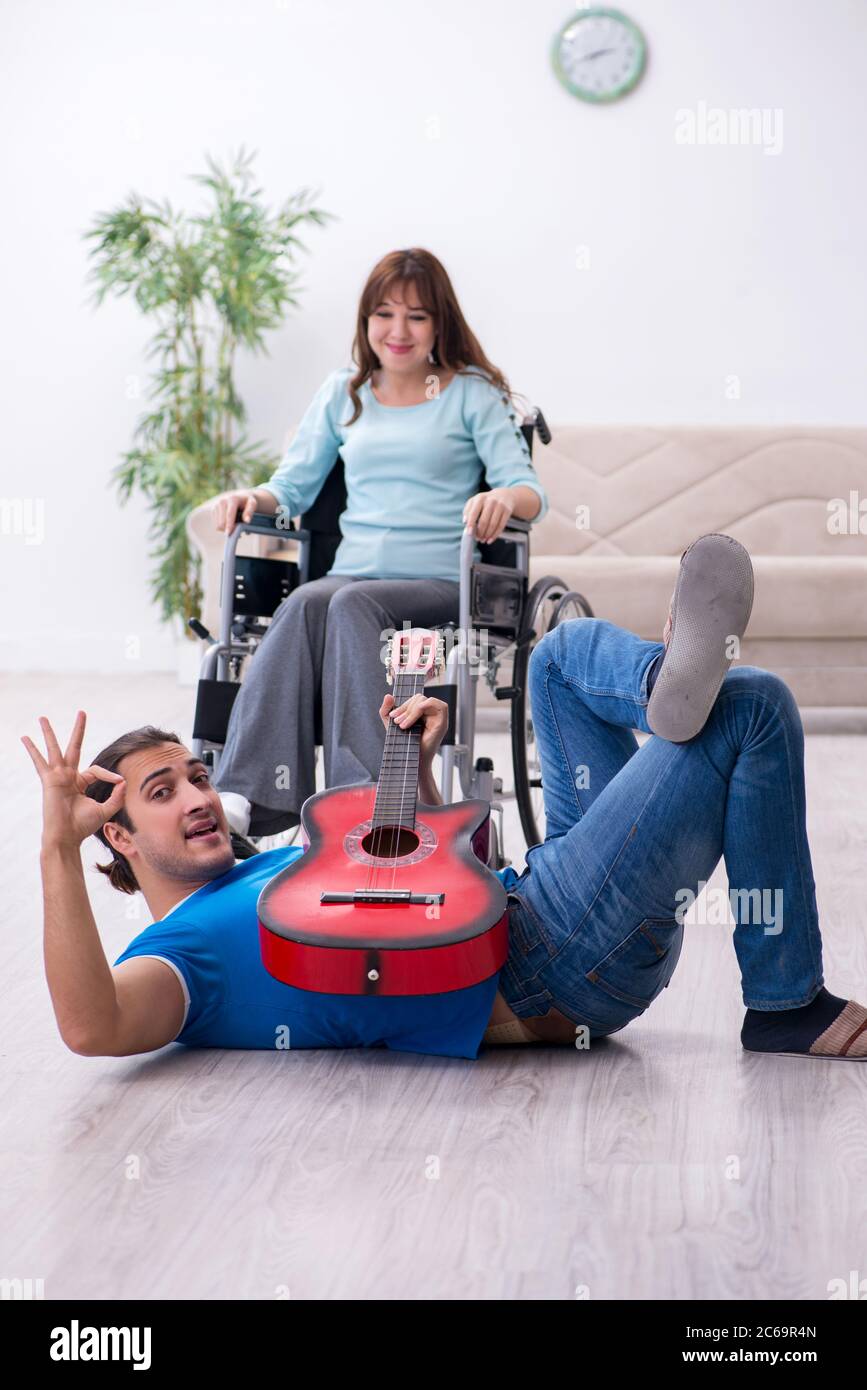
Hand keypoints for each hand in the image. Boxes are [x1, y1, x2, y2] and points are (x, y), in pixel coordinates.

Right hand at [22, 711, 126, 852]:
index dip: (109, 775)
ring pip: (54, 749)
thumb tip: (124, 781)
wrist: (68, 837)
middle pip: (74, 748)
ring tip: (43, 717)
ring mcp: (57, 777)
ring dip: (49, 733)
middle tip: (82, 713)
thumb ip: (117, 795)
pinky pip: (40, 762)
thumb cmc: (83, 826)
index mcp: (80, 782)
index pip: (96, 770)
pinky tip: (25, 738)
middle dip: (78, 730)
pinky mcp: (49, 780)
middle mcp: (68, 776)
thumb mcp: (106, 809)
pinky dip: (32, 750)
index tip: (119, 782)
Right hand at [211, 489, 258, 534]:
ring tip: (234, 527)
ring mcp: (216, 506)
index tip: (228, 533)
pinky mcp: (213, 510)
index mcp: (232, 499)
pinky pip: (216, 525)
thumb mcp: (252, 504)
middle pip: (221, 522)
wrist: (239, 496)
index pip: (229, 514)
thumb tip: (247, 521)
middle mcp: (222, 501)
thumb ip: (250, 512)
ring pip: (217, 525)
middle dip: (228, 529)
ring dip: (225, 529)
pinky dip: (222, 528)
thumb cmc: (247, 502)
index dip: (229, 525)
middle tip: (238, 532)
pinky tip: (229, 525)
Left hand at [379, 693, 448, 764]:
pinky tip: (414, 718)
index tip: (392, 717)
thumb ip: (386, 710)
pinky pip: (440, 706)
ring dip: (412, 711)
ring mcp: (438, 718)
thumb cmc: (403, 744)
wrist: (409, 761)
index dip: (403, 705)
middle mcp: (431, 714)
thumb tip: (388, 696)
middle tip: (398, 723)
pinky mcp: (442, 724)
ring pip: (426, 701)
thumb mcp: (390, 725)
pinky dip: (424, 707)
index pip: (414, 699)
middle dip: (405, 709)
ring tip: (404, 725)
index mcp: (421, 712)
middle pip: (419, 698)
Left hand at [463, 487, 515, 544]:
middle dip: (480, 532)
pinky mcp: (507, 511)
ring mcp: (500, 505)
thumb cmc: (486, 501)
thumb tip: (465, 522)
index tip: (469, 533)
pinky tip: (490, 539)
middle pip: (484, 521)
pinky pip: (501, 526)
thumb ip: (468, 510)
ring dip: (487, 535)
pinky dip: (495, 535)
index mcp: (480, 498)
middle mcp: (490, 501)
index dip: (471, 524)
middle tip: (477, 538)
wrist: (504, 495)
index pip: (474, 513)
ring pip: (493, 524)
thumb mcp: (475, 501)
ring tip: (483, 540)